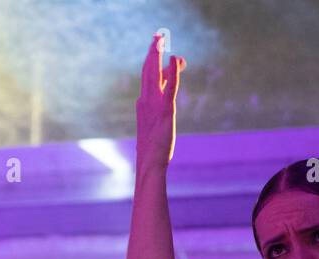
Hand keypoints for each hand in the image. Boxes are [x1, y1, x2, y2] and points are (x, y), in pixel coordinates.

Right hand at [136, 33, 184, 171]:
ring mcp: (154, 105)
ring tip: (161, 39)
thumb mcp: (153, 128)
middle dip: (152, 52)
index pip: (148, 77)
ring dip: (158, 55)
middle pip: (148, 70)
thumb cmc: (153, 150)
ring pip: (155, 73)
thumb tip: (150, 104)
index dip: (153, 62)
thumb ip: (152, 114)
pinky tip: (175, 59)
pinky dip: (173, 72)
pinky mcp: (165, 110)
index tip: (159, 49)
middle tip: (158, 36)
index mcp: (142, 104)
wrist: (149, 163)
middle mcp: (146, 100)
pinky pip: (170, 86)